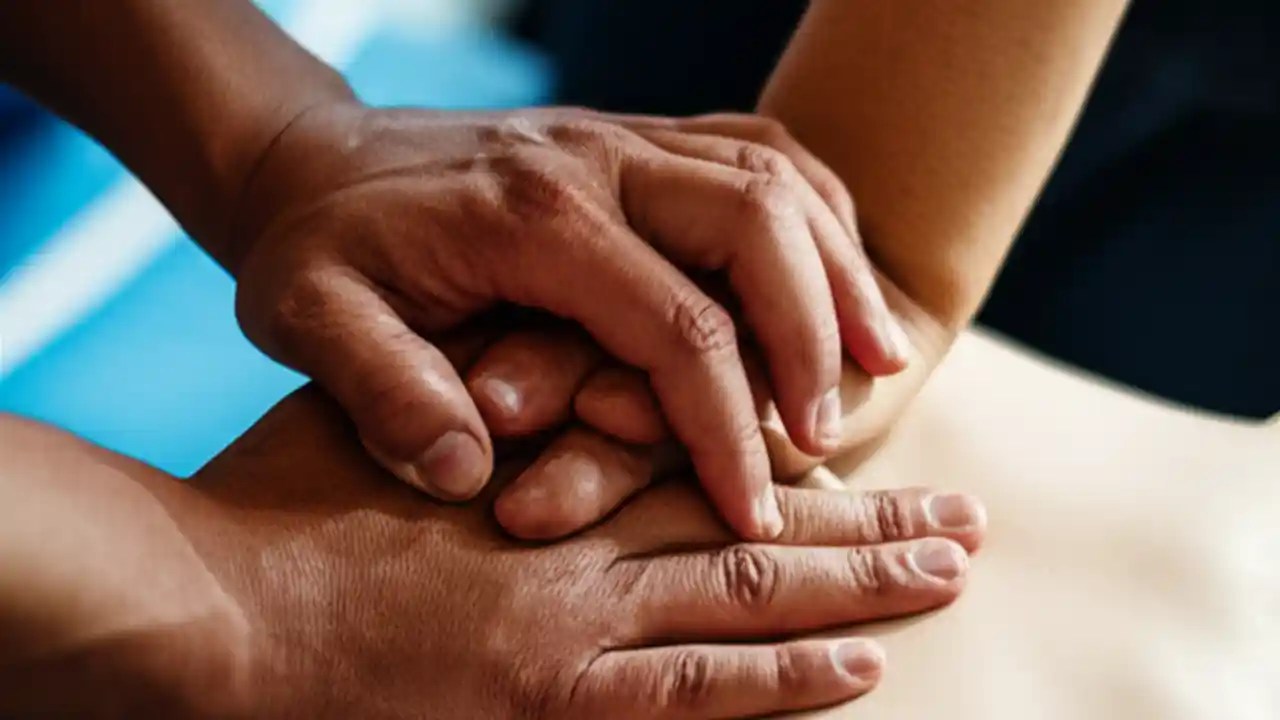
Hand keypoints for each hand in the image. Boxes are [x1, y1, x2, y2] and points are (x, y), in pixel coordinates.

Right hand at [189, 388, 984, 718]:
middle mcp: (584, 549)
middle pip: (757, 531)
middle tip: (967, 520)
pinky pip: (690, 695)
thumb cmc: (286, 514)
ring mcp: (576, 637)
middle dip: (869, 528)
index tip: (865, 450)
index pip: (702, 455)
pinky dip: (778, 681)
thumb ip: (468, 415)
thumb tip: (530, 405)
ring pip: (751, 604)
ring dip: (860, 589)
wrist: (215, 616)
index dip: (791, 456)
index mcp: (545, 472)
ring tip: (948, 573)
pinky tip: (857, 671)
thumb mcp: (380, 428)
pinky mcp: (548, 708)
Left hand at [230, 103, 907, 539]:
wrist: (308, 156)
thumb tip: (470, 472)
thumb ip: (381, 388)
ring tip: (880, 356)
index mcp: (535, 214)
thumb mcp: (307, 317)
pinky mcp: (634, 140)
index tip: (754, 508)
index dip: (726, 426)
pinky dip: (815, 210)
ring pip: (775, 177)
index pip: (676, 323)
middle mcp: (598, 159)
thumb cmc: (315, 244)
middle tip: (830, 432)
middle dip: (813, 335)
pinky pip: (756, 150)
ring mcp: (622, 138)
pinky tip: (837, 271)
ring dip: (838, 267)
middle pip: (759, 225)